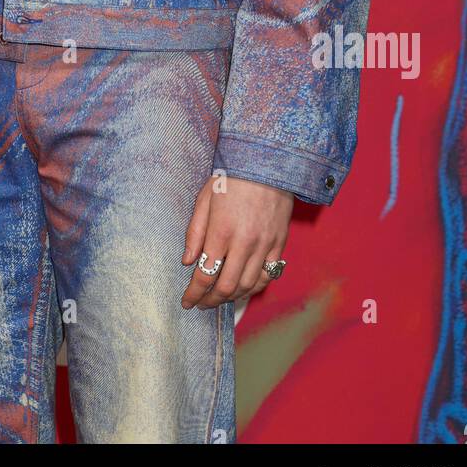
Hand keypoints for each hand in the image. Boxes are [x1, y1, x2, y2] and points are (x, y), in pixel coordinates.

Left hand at [181, 174, 292, 308]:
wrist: (267, 163)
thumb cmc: (231, 177)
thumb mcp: (204, 198)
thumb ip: (195, 232)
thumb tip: (187, 261)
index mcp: (221, 231)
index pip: (204, 274)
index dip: (194, 293)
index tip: (187, 301)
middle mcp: (244, 243)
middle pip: (226, 286)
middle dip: (211, 300)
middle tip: (201, 303)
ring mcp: (265, 245)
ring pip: (248, 285)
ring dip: (232, 297)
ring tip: (220, 298)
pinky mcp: (280, 244)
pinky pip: (269, 275)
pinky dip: (255, 287)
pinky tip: (244, 287)